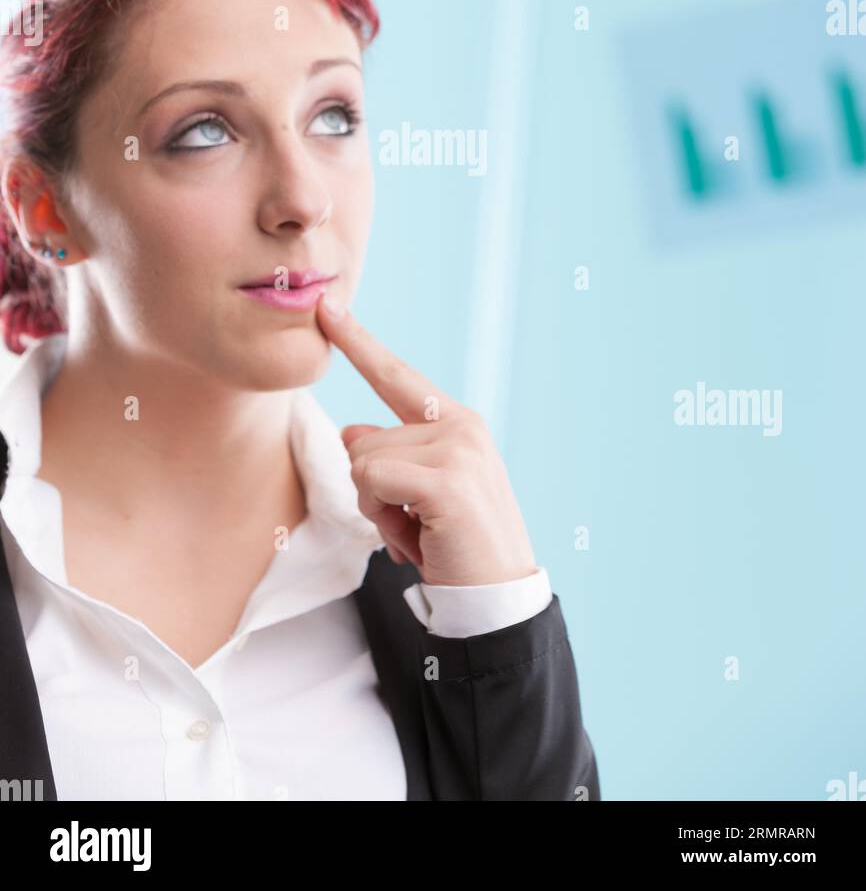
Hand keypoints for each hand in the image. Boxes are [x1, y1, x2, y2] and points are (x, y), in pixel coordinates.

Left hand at [315, 294, 538, 586]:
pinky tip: (419, 537)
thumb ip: (387, 457)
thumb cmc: (455, 549)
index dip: (358, 341)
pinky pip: (372, 482)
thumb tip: (351, 433)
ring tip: (421, 533)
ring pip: (363, 463)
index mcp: (457, 423)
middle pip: (363, 440)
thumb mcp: (416, 496)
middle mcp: (460, 426)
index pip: (396, 374)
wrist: (496, 600)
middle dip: (373, 493)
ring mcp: (457, 450)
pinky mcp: (447, 480)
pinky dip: (382, 516)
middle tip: (416, 525)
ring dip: (378, 510)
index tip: (327, 306)